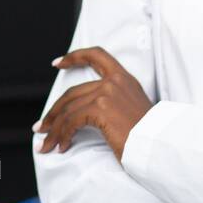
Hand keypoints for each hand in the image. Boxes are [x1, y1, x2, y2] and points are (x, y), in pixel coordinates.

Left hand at [34, 46, 153, 160]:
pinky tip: (62, 146)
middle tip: (41, 127)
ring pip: (68, 110)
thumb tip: (88, 116)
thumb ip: (116, 105)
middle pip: (72, 93)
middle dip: (53, 112)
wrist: (161, 147)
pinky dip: (62, 135)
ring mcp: (107, 93)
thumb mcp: (135, 112)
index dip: (74, 57)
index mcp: (125, 79)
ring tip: (46, 144)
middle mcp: (115, 82)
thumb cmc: (150, 138)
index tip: (57, 63)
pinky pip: (71, 121)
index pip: (97, 56)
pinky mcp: (100, 109)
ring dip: (54, 130)